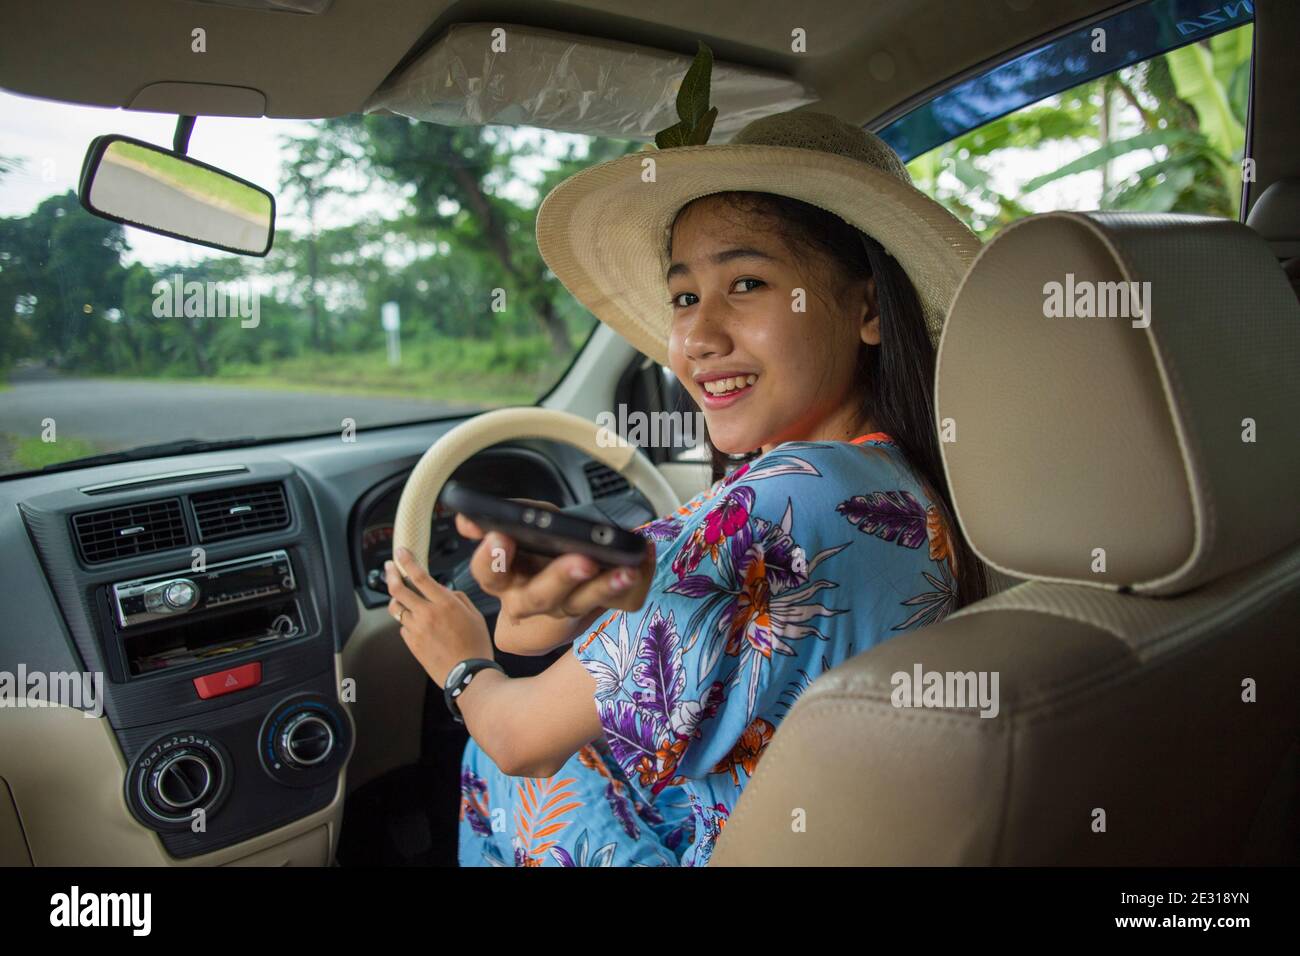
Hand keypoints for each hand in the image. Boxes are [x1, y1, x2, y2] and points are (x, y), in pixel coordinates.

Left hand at [386, 547, 492, 686]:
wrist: (468, 675)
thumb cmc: (475, 645)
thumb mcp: (474, 615)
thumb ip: (458, 598)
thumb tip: (444, 591)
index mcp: (445, 603)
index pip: (419, 575)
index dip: (407, 561)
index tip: (401, 552)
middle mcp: (427, 613)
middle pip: (398, 589)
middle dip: (391, 574)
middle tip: (390, 568)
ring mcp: (416, 629)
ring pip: (396, 608)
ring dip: (396, 599)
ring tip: (399, 596)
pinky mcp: (411, 643)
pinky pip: (402, 627)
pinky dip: (406, 621)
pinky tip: (416, 623)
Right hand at [453, 500, 654, 622]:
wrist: (563, 584)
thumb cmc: (537, 548)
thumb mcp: (523, 525)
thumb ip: (504, 517)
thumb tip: (468, 519)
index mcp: (504, 579)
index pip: (488, 574)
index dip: (493, 559)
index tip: (502, 538)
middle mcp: (531, 600)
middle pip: (539, 597)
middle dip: (559, 577)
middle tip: (582, 559)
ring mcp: (565, 610)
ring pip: (581, 604)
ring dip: (605, 587)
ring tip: (625, 569)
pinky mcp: (598, 610)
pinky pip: (619, 603)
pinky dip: (636, 582)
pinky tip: (643, 560)